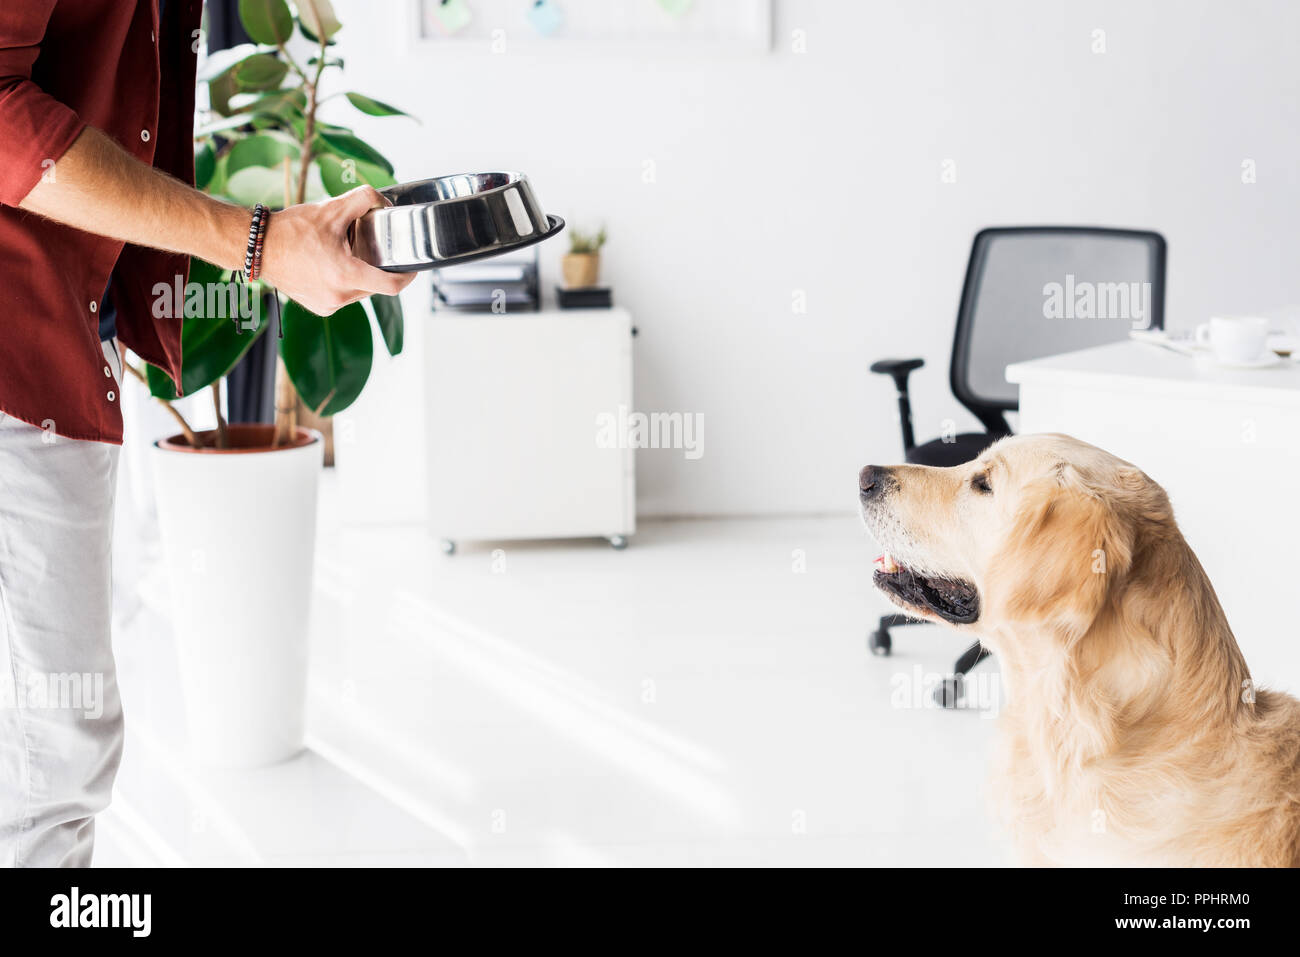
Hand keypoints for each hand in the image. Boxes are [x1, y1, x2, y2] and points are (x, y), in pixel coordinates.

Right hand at [258, 186, 414, 314]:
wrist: (257, 247)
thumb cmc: (292, 229)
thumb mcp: (332, 207)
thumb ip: (365, 199)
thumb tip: (385, 203)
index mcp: (346, 275)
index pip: (392, 285)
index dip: (408, 276)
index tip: (413, 267)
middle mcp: (338, 296)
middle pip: (375, 286)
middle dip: (377, 267)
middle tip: (369, 247)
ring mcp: (328, 306)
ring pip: (360, 291)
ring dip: (359, 274)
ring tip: (344, 254)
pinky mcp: (319, 308)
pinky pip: (343, 297)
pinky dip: (344, 282)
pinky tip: (331, 265)